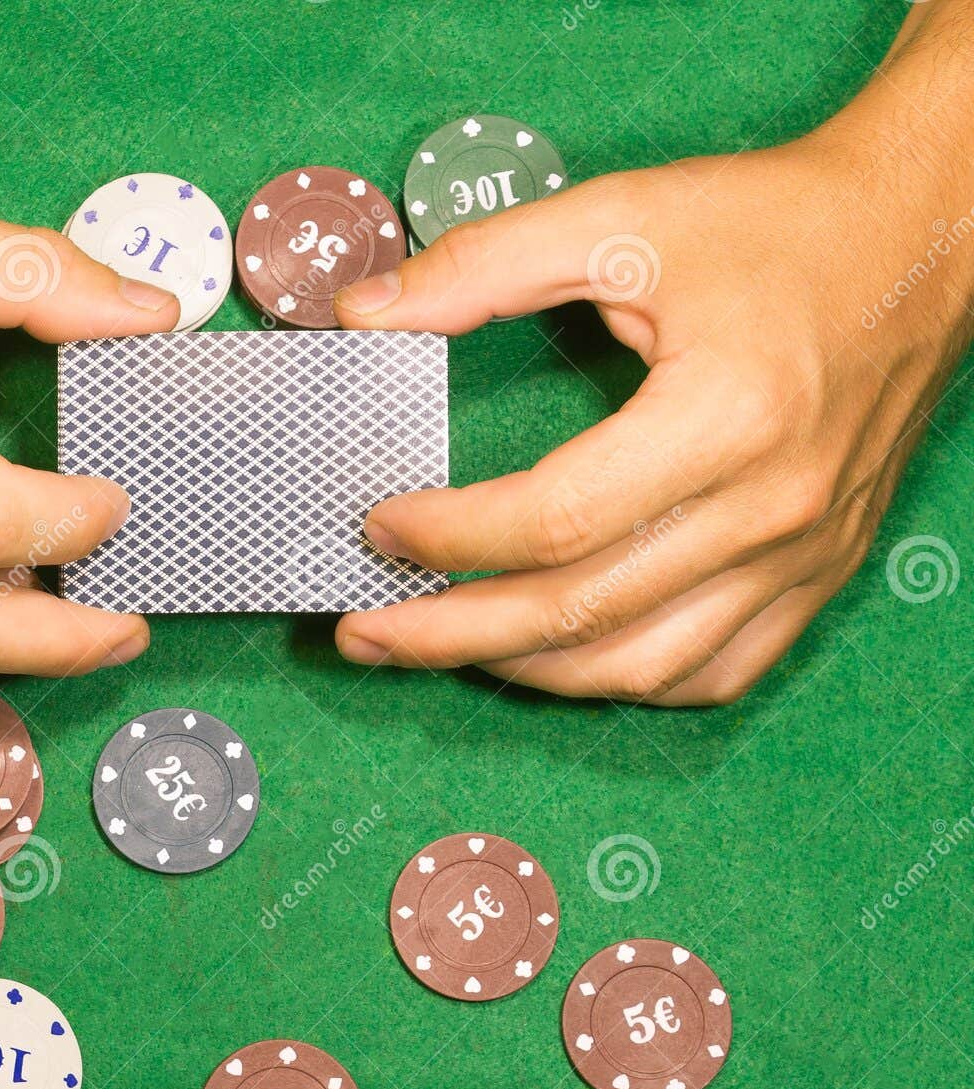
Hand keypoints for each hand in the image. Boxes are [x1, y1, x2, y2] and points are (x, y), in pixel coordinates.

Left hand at [333, 123, 973, 704]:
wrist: (927, 239)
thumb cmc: (775, 226)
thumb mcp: (624, 214)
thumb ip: (484, 265)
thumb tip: (364, 314)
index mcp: (727, 416)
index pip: (553, 521)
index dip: (448, 537)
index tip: (376, 526)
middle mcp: (771, 508)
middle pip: (579, 615)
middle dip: (449, 636)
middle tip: (363, 633)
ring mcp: (801, 556)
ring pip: (637, 668)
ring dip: (522, 672)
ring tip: (439, 648)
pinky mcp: (817, 574)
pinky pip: (711, 674)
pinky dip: (622, 681)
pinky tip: (557, 658)